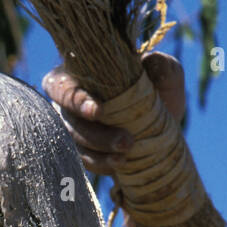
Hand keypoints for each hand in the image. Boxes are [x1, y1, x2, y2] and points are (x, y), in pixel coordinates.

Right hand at [42, 53, 185, 177]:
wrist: (162, 130)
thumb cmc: (158, 93)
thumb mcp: (166, 76)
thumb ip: (161, 67)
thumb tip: (150, 63)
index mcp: (81, 74)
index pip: (61, 85)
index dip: (75, 99)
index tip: (98, 111)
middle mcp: (68, 101)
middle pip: (68, 119)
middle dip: (95, 134)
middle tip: (126, 142)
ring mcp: (72, 128)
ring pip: (75, 141)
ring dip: (100, 150)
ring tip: (128, 153)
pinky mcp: (80, 151)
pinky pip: (82, 160)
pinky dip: (101, 163)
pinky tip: (121, 163)